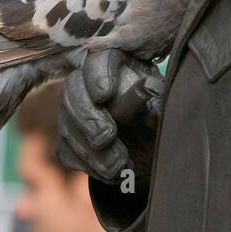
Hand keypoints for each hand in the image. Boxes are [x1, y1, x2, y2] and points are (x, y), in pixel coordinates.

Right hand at [57, 49, 163, 181]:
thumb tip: (149, 90)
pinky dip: (88, 164)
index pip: (98, 59)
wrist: (153, 149)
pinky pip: (66, 150)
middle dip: (87, 116)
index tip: (105, 95)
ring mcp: (75, 110)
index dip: (97, 75)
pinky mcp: (69, 138)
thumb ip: (157, 100)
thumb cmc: (160, 118)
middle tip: (107, 136)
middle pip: (72, 89)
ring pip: (66, 123)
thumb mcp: (164, 108)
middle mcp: (89, 82)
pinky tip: (111, 172)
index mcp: (118, 64)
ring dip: (90, 148)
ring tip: (119, 164)